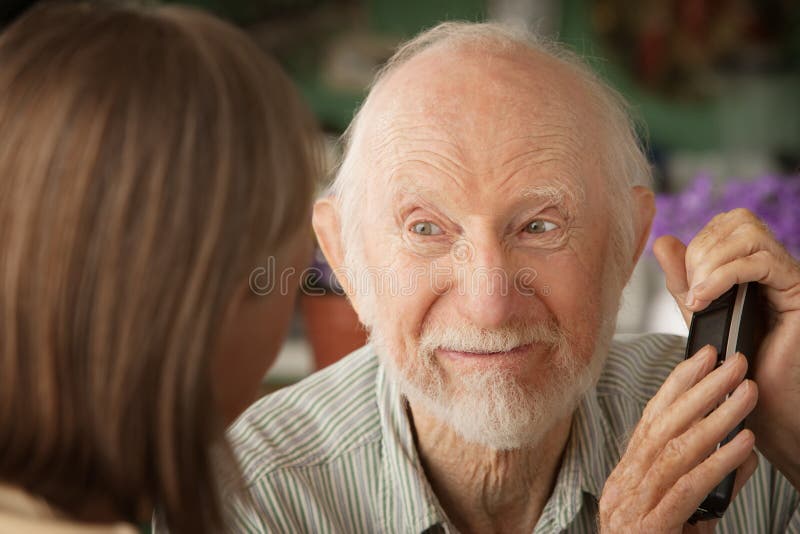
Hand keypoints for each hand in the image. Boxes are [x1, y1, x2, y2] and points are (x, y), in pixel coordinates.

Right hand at [599, 346, 758, 532]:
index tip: (703, 357)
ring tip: (746, 396)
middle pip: (662, 426)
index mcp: (627, 476)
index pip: (650, 420)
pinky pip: (687, 490)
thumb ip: (704, 482)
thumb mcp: (678, 514)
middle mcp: (625, 485)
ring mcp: (633, 506)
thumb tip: (740, 450)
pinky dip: (716, 465)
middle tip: (733, 364)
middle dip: (700, 390)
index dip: (677, 384)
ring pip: (675, 451)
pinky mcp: (650, 528)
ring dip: (715, 419)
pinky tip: (741, 448)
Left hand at [654, 208, 799, 490]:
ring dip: (710, 263)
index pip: (727, 222)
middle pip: (739, 220)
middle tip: (691, 289)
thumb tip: (664, 240)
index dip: (699, 241)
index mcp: (753, 264)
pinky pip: (761, 262)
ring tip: (697, 298)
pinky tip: (703, 300)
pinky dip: (723, 275)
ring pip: (749, 235)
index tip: (685, 279)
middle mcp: (775, 265)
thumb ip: (681, 278)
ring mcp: (789, 277)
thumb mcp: (698, 314)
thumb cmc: (731, 363)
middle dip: (702, 250)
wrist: (758, 405)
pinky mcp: (797, 293)